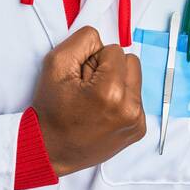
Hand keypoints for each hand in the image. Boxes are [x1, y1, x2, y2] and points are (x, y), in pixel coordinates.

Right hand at [29, 25, 145, 177]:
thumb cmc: (52, 110)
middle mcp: (130, 109)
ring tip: (95, 101)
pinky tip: (102, 112)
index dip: (94, 60)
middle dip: (110, 69)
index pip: (115, 50)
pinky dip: (120, 100)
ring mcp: (137, 122)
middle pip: (131, 62)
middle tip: (88, 87)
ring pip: (135, 80)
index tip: (81, 79)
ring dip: (117, 83)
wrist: (51, 149)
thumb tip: (102, 41)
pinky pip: (135, 99)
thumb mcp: (55, 64)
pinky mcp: (138, 130)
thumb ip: (82, 41)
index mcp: (111, 92)